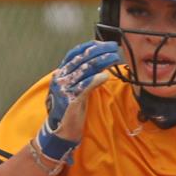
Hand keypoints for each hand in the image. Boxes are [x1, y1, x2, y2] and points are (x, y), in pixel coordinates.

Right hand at [37, 41, 121, 161]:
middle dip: (100, 51)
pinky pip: (84, 86)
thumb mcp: (78, 89)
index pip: (75, 53)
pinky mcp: (70, 100)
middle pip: (82, 59)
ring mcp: (64, 89)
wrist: (60, 131)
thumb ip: (86, 76)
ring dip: (102, 61)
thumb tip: (101, 64)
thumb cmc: (71, 109)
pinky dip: (96, 79)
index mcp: (61, 73)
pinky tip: (106, 75)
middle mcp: (61, 78)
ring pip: (84, 69)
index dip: (89, 46)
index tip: (104, 44)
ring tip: (115, 58)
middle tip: (114, 48)